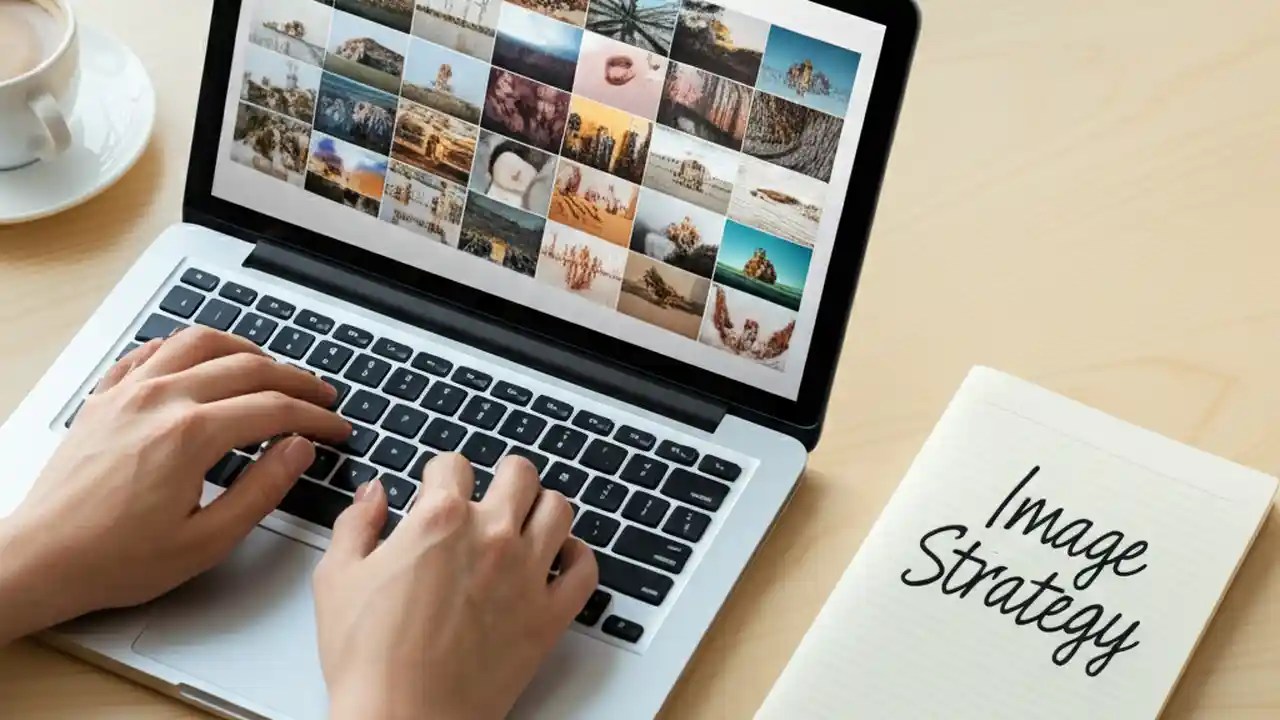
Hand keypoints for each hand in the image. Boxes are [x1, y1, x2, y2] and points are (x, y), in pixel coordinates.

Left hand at [0, 327, 349, 642]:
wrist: (39, 560)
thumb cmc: (112, 559)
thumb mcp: (206, 540)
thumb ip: (261, 489)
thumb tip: (298, 450)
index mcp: (191, 435)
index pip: (274, 409)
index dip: (316, 417)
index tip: (336, 427)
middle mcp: (161, 400)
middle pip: (247, 367)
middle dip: (295, 379)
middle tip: (321, 395)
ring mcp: (129, 393)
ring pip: (199, 342)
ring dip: (245, 349)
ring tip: (270, 366)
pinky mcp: (104, 399)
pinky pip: (150, 351)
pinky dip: (185, 347)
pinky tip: (199, 359)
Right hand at [314, 454, 598, 719]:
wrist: (403, 719)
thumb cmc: (368, 659)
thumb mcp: (338, 578)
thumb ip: (357, 523)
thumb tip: (374, 494)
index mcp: (440, 519)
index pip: (454, 464)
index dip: (441, 473)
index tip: (438, 486)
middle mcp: (492, 537)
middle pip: (519, 474)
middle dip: (502, 476)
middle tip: (491, 492)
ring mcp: (527, 575)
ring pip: (558, 510)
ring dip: (542, 507)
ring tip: (526, 518)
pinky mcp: (549, 616)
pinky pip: (584, 570)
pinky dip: (577, 556)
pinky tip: (561, 557)